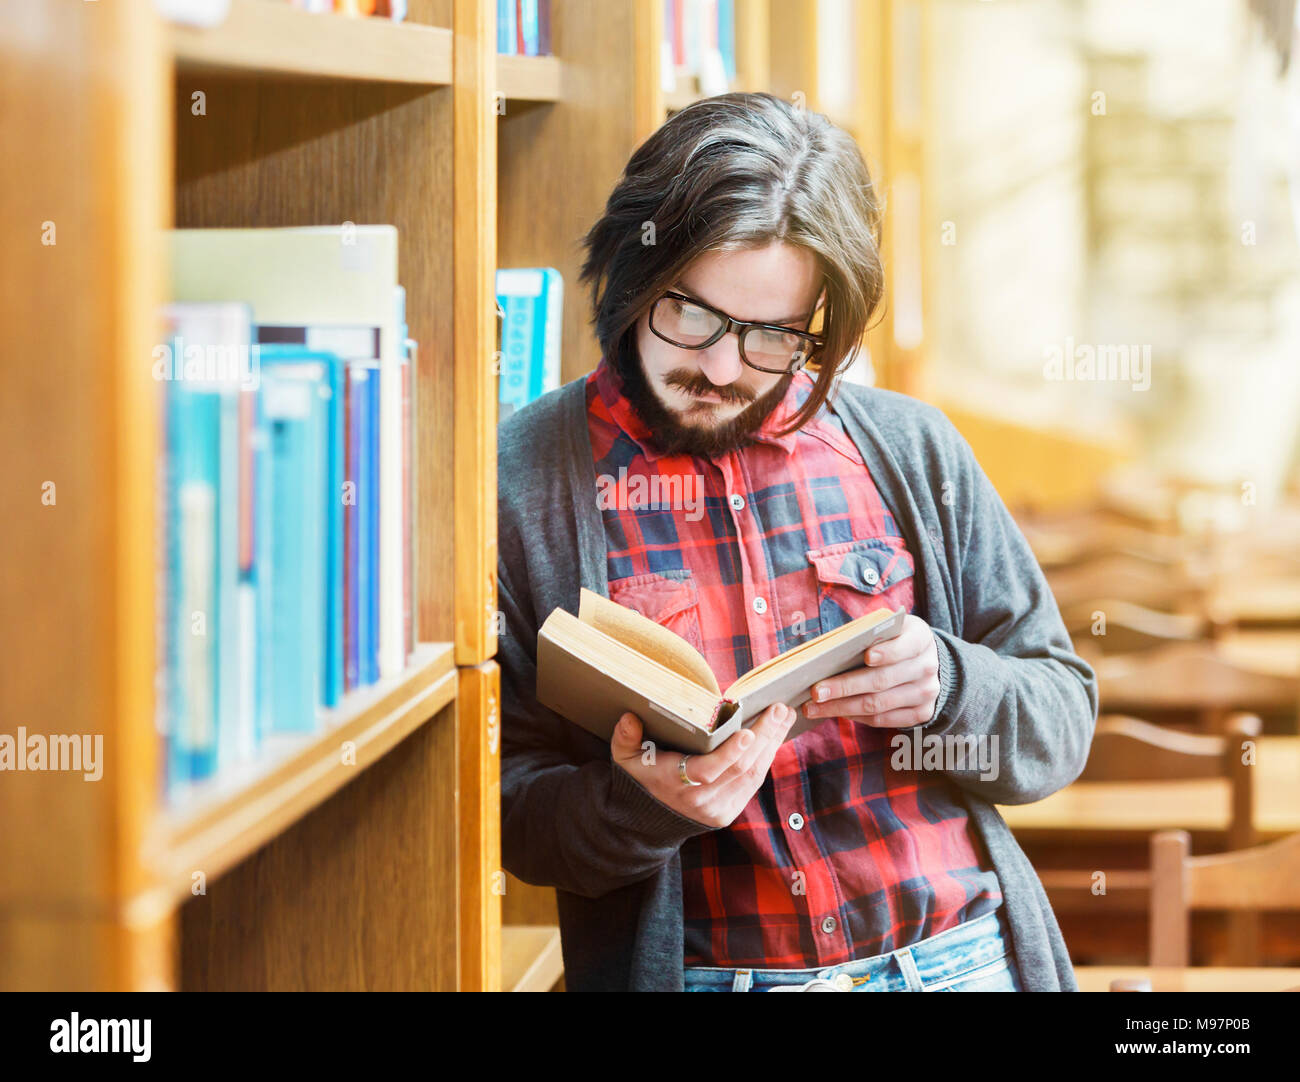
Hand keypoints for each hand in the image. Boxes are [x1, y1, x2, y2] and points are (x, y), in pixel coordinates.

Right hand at [610, 702, 797, 828]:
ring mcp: (718, 808)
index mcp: (674, 783)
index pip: (708, 771)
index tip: (748, 732)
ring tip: (783, 716)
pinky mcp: (729, 812)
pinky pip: (753, 783)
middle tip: (779, 708)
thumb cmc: (640, 777)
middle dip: (764, 736)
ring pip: (752, 775)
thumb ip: (624, 738)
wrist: (648, 820)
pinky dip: (766, 758)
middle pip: (740, 769)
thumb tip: (630, 719)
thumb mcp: (625, 758)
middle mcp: (700, 799)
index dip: (730, 753)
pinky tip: (775, 736)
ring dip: (772, 744)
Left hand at [801, 614, 940, 727]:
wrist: (926, 661)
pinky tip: (835, 712)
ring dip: (842, 707)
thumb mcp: (891, 627)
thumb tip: (831, 652)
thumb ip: (869, 634)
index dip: (887, 652)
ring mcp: (926, 693)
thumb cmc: (896, 640)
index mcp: (921, 639)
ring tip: (815, 707)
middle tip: (816, 691)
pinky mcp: (920, 714)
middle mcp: (926, 667)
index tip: (865, 656)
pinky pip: (883, 719)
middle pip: (882, 680)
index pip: (905, 646)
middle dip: (845, 687)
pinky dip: (856, 717)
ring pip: (878, 704)